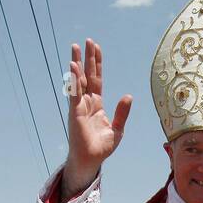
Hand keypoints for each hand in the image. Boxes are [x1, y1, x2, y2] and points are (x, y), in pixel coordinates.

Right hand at [62, 39, 132, 200]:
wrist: (91, 161)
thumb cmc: (102, 147)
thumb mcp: (118, 129)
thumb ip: (122, 112)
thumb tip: (128, 95)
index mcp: (97, 105)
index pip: (97, 80)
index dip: (97, 64)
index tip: (96, 48)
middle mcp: (87, 102)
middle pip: (87, 75)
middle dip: (87, 58)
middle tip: (87, 40)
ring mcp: (80, 106)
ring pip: (79, 80)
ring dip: (77, 63)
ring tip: (75, 47)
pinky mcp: (75, 113)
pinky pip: (74, 93)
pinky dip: (74, 80)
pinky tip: (73, 67)